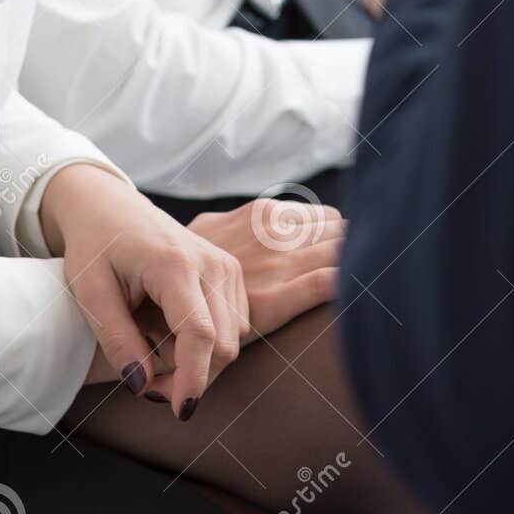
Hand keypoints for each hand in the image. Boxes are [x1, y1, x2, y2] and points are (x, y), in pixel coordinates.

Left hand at [39, 164, 247, 419]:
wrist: (107, 205)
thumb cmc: (94, 245)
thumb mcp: (90, 294)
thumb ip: (117, 341)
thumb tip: (142, 385)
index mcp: (174, 263)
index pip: (200, 335)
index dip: (193, 380)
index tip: (179, 412)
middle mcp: (210, 262)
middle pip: (222, 345)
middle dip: (189, 375)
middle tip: (143, 377)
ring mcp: (225, 264)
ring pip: (232, 339)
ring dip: (198, 359)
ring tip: (151, 343)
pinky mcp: (229, 270)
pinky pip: (234, 325)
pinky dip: (207, 341)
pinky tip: (171, 329)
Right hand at [188, 200, 345, 338]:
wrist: (156, 293)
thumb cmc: (188, 264)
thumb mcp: (218, 228)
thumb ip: (248, 224)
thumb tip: (277, 219)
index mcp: (264, 214)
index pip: (329, 219)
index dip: (337, 238)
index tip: (340, 254)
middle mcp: (273, 234)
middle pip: (340, 234)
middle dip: (348, 249)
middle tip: (354, 268)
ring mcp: (274, 265)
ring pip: (339, 253)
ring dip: (351, 265)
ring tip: (357, 283)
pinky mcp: (272, 300)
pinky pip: (322, 283)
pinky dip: (340, 283)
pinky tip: (351, 293)